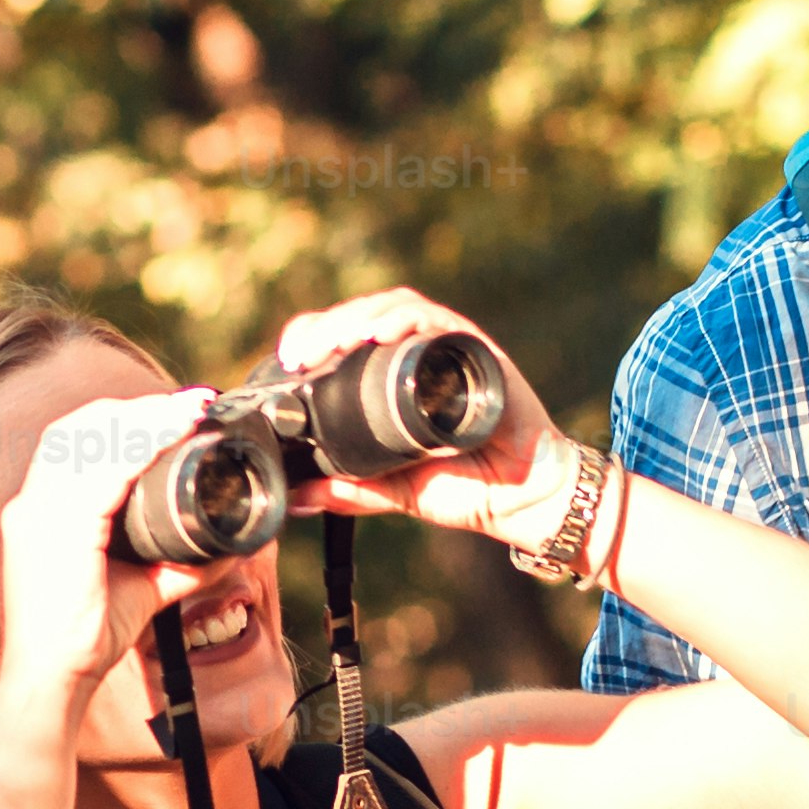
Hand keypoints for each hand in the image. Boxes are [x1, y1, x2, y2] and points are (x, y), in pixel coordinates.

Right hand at [0, 387, 219, 707]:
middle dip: (137, 408)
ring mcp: (39, 515)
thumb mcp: (140, 589)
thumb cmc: (84, 638)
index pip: (77, 442)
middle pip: (81, 429)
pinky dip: (139, 448)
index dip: (124, 418)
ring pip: (92, 441)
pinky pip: (101, 473)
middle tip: (191, 403)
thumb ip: (180, 565)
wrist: (52, 679)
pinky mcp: (56, 531)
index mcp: (42, 511)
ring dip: (144, 418)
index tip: (174, 411)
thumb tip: (229, 549)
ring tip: (188, 412)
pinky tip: (169, 436)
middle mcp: (33, 504)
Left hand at [273, 284, 560, 537]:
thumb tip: (299, 497)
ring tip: (330, 342)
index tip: (288, 360)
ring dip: (358, 317)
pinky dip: (405, 321)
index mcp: (396, 377)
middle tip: (298, 354)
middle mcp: (421, 354)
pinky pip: (439, 322)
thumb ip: (348, 490)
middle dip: (326, 326)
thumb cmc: (465, 488)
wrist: (520, 500)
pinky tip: (379, 333)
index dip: (316, 337)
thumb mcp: (392, 490)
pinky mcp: (477, 352)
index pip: (350, 338)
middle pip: (366, 315)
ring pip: (396, 308)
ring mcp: (450, 348)